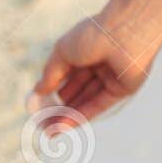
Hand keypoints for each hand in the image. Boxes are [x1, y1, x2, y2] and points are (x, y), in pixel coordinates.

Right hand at [25, 0, 161, 135]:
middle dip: (58, 109)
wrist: (125, 32)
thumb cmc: (93, 35)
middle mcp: (98, 64)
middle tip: (42, 125)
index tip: (37, 108)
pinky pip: (99, 105)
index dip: (51, 93)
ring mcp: (111, 77)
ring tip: (49, 130)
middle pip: (76, 92)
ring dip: (67, 117)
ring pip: (86, 101)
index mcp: (84, 51)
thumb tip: (37, 92)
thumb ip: (50, 74)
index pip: (65, 76)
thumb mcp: (62, 53)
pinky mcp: (122, 89)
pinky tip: (64, 126)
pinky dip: (81, 116)